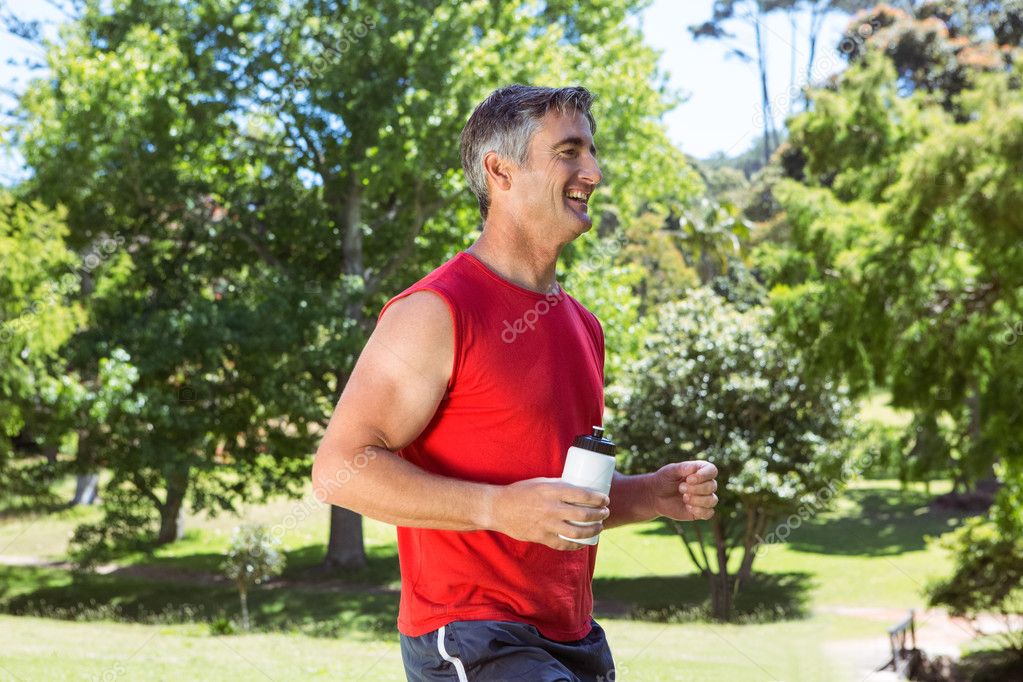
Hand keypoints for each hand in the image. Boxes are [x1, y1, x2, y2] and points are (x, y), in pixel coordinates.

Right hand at [486, 477, 609, 550]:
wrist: (498, 508)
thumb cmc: (520, 491)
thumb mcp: (541, 482)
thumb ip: (559, 486)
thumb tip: (579, 489)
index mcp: (552, 490)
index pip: (583, 495)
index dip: (598, 498)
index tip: (605, 499)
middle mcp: (551, 508)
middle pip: (583, 514)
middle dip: (599, 515)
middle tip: (605, 513)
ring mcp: (546, 524)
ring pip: (577, 532)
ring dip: (592, 530)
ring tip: (599, 527)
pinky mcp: (541, 537)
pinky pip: (563, 544)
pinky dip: (576, 545)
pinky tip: (583, 543)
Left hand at [649, 461, 717, 520]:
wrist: (656, 496)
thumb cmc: (664, 480)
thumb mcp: (670, 471)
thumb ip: (682, 468)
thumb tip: (694, 468)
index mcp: (700, 471)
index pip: (712, 471)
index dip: (704, 475)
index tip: (689, 479)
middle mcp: (705, 484)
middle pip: (712, 486)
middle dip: (696, 488)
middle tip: (680, 488)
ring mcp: (704, 498)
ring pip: (712, 500)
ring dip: (697, 500)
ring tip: (684, 498)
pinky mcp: (701, 511)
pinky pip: (709, 513)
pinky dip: (700, 511)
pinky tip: (687, 507)